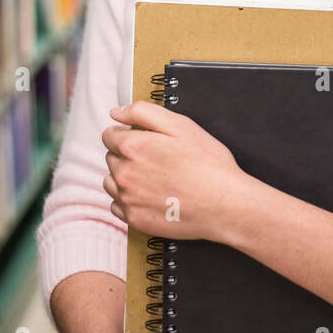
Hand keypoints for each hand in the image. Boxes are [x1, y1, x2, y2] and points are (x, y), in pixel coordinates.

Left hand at [102, 101, 247, 241]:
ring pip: (111, 181)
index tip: (144, 139)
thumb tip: (116, 112)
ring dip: (125, 177)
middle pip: (111, 157)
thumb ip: (143, 112)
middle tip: (157, 158)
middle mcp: (124, 174)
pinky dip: (128, 199)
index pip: (109, 135)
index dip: (127, 133)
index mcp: (133, 147)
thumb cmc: (207, 164)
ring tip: (153, 178)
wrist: (223, 204)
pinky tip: (150, 195)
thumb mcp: (181, 125)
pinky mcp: (134, 219)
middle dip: (128, 154)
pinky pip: (117, 205)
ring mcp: (128, 199)